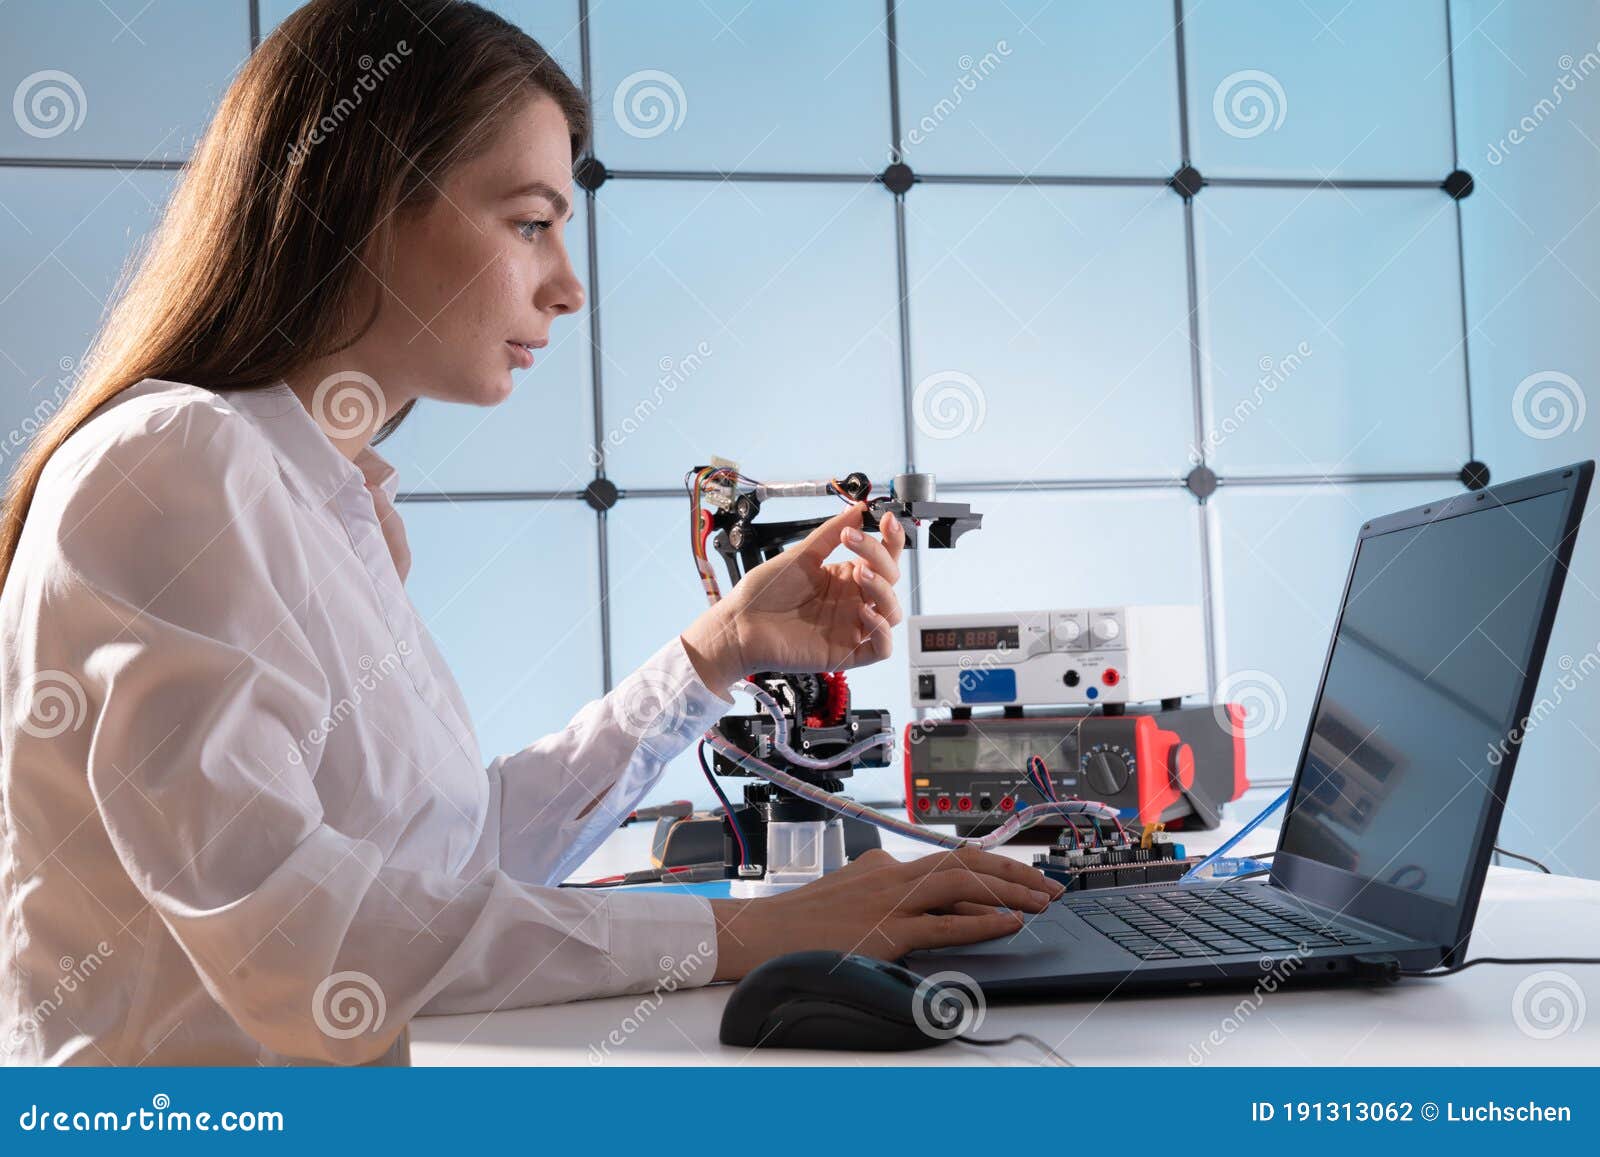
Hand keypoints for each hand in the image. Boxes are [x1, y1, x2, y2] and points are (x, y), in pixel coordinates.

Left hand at [680, 501, 905, 692]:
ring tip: (858, 573)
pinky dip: (881, 630)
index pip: (882, 559)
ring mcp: (850, 627)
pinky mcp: (845, 653)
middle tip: (854, 543)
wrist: (740, 623)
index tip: (887, 521)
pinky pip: (881, 648)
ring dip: (883, 590)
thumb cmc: (764, 593)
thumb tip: (859, 509)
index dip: (891, 540)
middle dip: (881, 558)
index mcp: (844, 577)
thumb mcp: (801, 555)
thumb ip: (831, 533)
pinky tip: (862, 611)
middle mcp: (852, 601)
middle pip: (890, 581)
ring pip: (892, 613)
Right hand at [708, 846, 1066, 979]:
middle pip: (966, 863)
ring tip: (1042, 901)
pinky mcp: (886, 931)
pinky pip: (945, 925)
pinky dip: (982, 922)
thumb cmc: (800, 925)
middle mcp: (891, 874)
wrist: (758, 935)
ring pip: (962, 884)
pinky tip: (1009, 923)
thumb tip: (937, 912)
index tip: (1023, 875)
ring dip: (1009, 890)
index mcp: (884, 865)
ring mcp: (889, 901)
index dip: (994, 865)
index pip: (951, 860)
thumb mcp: (850, 898)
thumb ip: (891, 899)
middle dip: (1014, 872)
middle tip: (1050, 885)